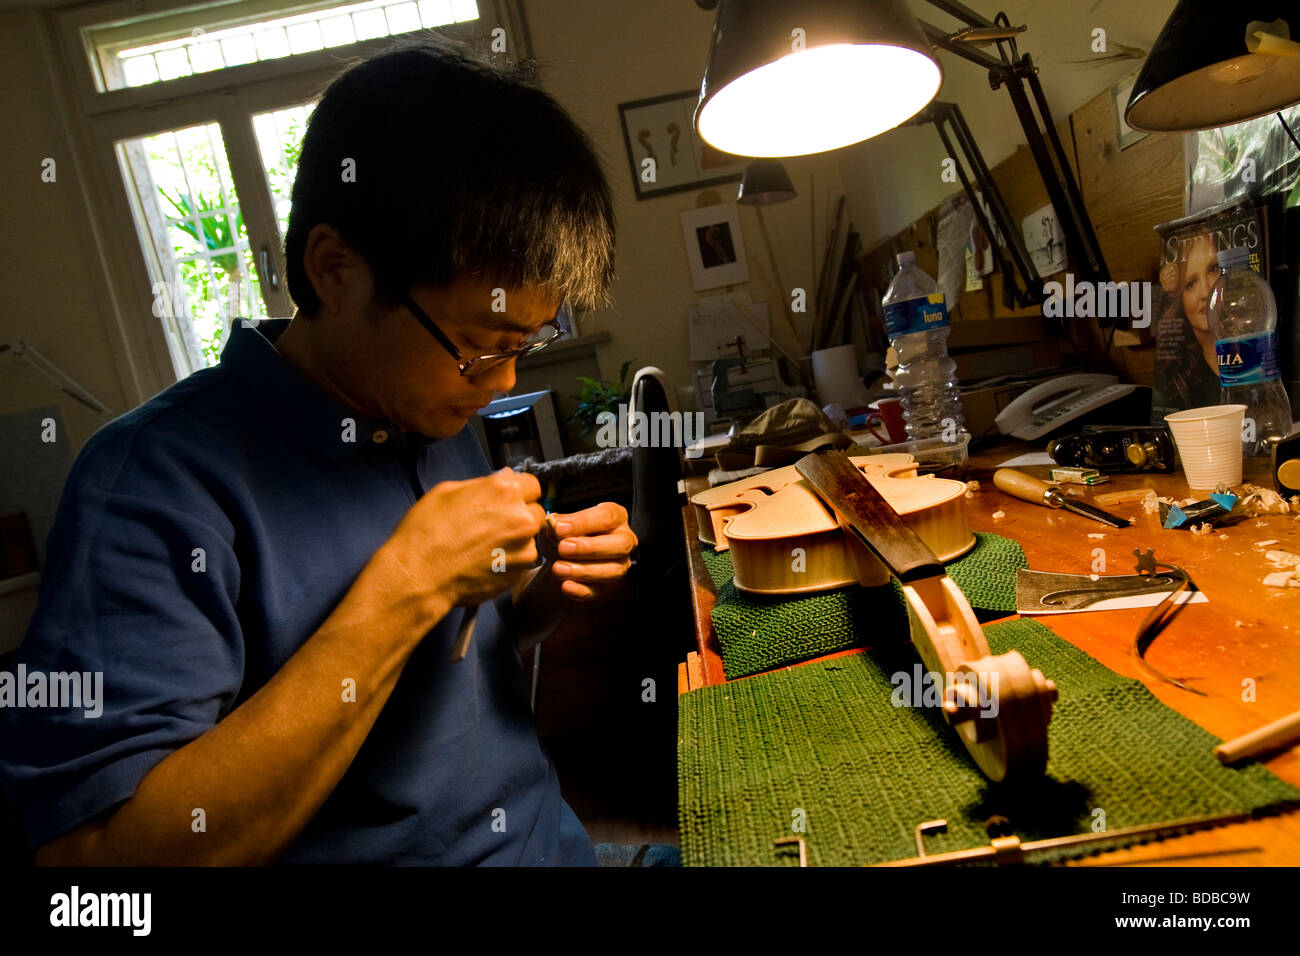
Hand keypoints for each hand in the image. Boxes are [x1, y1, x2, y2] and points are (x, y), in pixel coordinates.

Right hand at [378, 468, 545, 613]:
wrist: (419, 574)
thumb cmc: (426, 532)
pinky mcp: (520, 571)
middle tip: (494, 527)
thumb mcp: (447, 491)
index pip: (531, 485)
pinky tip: (486, 562)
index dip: (518, 493)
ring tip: (485, 548)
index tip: (509, 502)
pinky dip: (510, 561)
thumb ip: (483, 484)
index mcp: (504, 490)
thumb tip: (502, 479)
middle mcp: (521, 516)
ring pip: (530, 539)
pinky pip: (522, 561)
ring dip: (515, 541)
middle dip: (520, 516)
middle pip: (535, 512)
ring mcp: (524, 546)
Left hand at [548, 502, 636, 601]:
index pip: (607, 516)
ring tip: (558, 568)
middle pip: (620, 544)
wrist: (556, 563)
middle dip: (590, 547)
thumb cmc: (561, 537)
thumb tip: (556, 524)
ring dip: (584, 570)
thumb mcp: (556, 525)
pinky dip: (581, 590)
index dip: (583, 522)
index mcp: (614, 517)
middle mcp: (623, 540)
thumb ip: (557, 523)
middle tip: (563, 548)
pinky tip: (566, 585)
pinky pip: (600, 591)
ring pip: (613, 570)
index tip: (559, 528)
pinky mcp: (609, 587)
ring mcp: (619, 565)